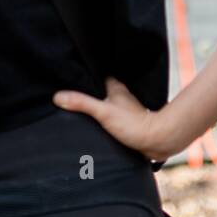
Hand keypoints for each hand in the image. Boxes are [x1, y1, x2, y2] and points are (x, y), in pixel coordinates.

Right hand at [53, 76, 183, 161]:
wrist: (158, 142)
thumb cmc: (134, 125)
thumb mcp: (103, 112)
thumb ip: (82, 103)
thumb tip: (58, 96)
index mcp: (116, 89)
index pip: (98, 76)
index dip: (86, 75)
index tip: (72, 74)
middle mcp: (121, 97)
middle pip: (101, 91)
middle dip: (89, 92)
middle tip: (71, 93)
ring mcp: (125, 111)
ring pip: (107, 105)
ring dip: (96, 107)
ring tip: (79, 109)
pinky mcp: (128, 125)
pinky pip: (111, 120)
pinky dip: (103, 121)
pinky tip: (94, 127)